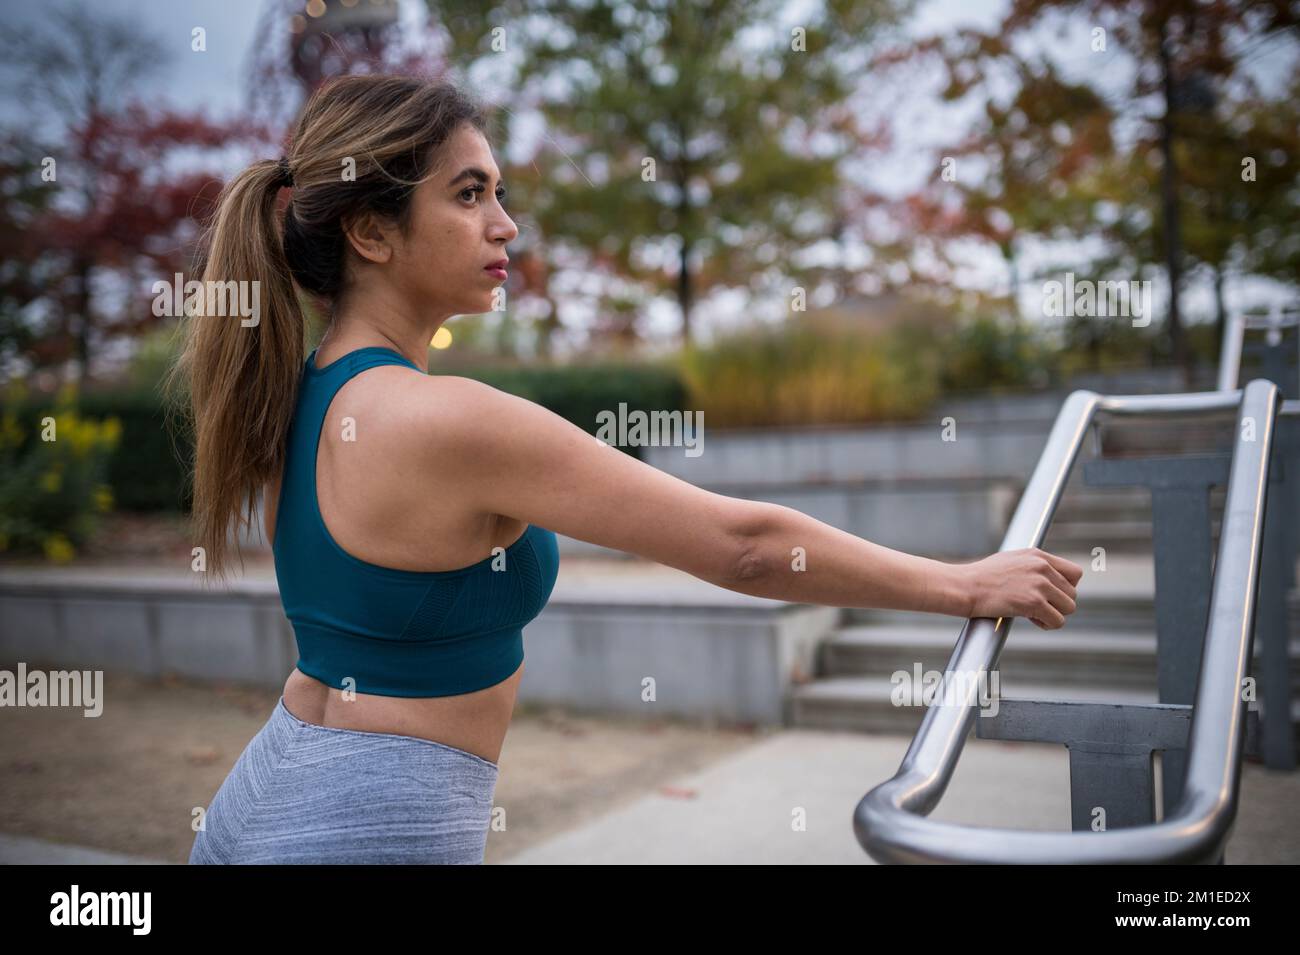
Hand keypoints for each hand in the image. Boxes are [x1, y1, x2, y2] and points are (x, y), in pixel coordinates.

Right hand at [962, 547, 1082, 629]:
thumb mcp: (1011, 560)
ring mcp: (1039, 584)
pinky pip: (1058, 621)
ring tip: (1034, 614)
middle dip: (1057, 604)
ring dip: (1054, 615)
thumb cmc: (981, 577)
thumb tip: (1047, 579)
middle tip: (1037, 607)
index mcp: (1038, 556)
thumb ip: (1033, 566)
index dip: (1066, 588)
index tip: (1052, 595)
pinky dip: (1047, 625)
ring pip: (1069, 608)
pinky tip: (1032, 620)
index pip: (1075, 573)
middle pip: (1072, 593)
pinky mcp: (1034, 602)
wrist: (965, 586)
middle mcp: (1042, 567)